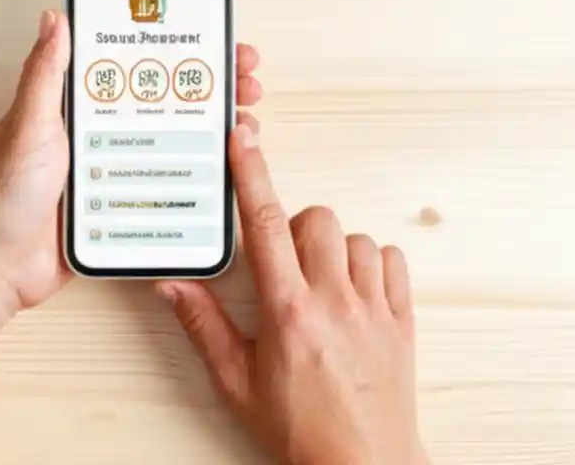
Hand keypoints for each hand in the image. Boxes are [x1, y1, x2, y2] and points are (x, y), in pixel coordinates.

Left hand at [0, 10, 264, 311]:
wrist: (2, 269)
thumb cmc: (4, 199)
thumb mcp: (28, 128)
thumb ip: (45, 75)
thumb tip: (56, 19)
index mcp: (73, 105)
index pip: (133, 63)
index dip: (173, 47)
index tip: (210, 37)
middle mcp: (96, 131)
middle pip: (164, 97)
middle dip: (209, 84)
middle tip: (245, 80)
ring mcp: (111, 166)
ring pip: (173, 137)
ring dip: (211, 125)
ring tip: (245, 118)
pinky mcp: (121, 202)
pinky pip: (165, 180)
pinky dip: (198, 170)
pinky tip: (225, 165)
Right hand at [158, 125, 427, 464]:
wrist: (361, 464)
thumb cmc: (300, 429)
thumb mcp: (237, 382)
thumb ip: (203, 326)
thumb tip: (173, 287)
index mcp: (287, 310)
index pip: (265, 224)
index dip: (252, 174)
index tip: (244, 141)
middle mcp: (334, 300)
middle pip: (316, 220)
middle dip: (296, 227)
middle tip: (285, 259)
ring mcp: (373, 308)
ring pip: (357, 238)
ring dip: (335, 248)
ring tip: (321, 281)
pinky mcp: (402, 320)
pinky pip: (393, 262)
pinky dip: (374, 264)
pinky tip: (356, 288)